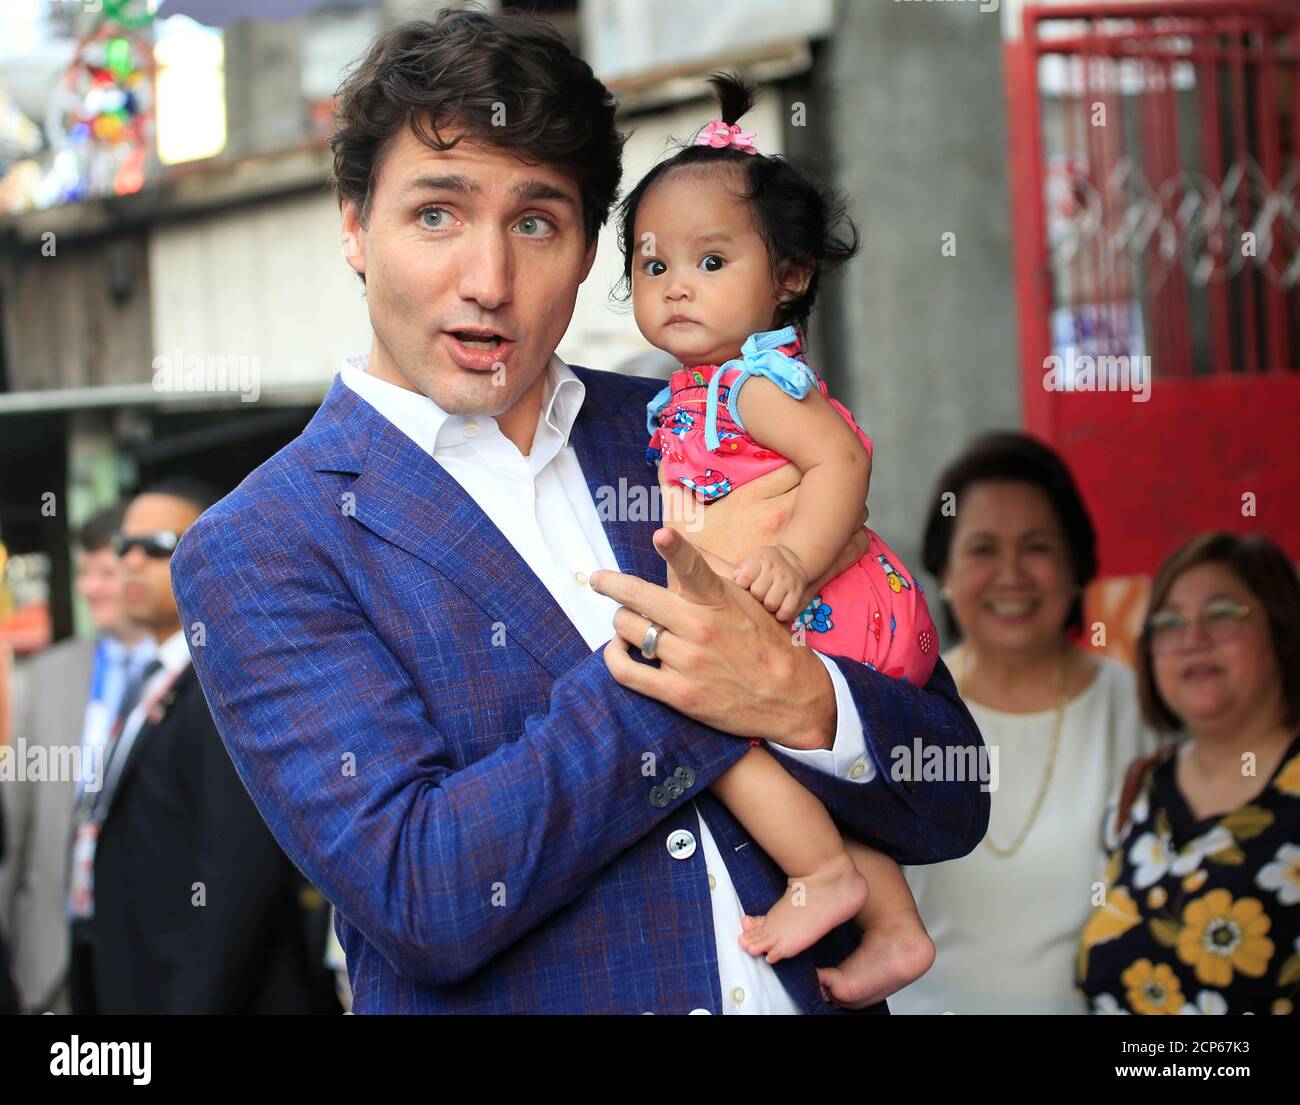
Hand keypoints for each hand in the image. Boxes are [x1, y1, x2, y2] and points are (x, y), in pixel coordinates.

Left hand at [590, 528, 835, 749]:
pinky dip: (614, 656)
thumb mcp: (750, 597)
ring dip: (622, 622)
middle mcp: (701, 628)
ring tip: (626, 622)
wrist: (792, 697)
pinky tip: (619, 648)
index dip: (676, 548)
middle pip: (639, 597)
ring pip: (628, 629)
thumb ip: (714, 570)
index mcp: (720, 600)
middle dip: (611, 584)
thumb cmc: (768, 640)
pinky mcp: (679, 694)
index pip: (695, 569)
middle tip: (599, 579)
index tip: (662, 534)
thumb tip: (684, 547)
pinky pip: (626, 670)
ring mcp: (688, 662)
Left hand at [732, 545, 809, 622]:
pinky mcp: (797, 592)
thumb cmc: (765, 564)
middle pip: (757, 593)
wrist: (796, 560)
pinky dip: (781, 615)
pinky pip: (787, 611)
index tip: (744, 586)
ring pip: (771, 604)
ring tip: (768, 602)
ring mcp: (787, 581)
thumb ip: (740, 570)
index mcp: (761, 559)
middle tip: (758, 595)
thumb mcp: (752, 559)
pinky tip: (778, 610)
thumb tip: (734, 579)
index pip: (745, 576)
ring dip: (767, 607)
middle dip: (755, 598)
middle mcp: (775, 569)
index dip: (741, 585)